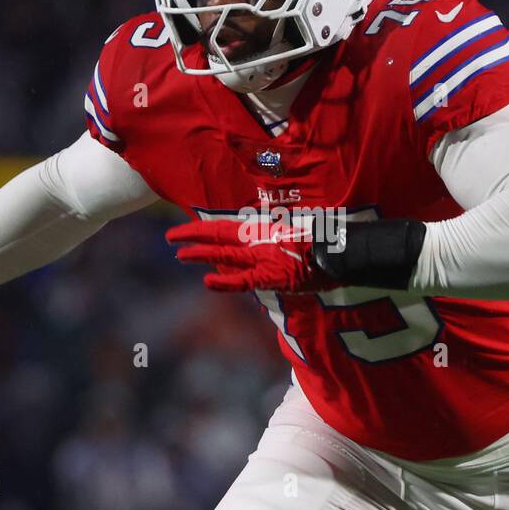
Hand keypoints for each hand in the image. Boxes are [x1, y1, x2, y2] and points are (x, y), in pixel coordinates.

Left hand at [166, 219, 342, 292]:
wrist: (339, 252)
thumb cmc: (321, 241)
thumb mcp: (293, 234)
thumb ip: (274, 240)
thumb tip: (261, 246)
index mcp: (262, 229)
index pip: (224, 227)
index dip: (201, 228)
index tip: (182, 229)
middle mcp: (258, 241)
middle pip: (219, 237)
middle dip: (193, 238)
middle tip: (170, 239)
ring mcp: (263, 258)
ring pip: (225, 255)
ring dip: (202, 255)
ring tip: (180, 255)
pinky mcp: (272, 277)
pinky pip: (244, 280)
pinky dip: (225, 282)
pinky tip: (207, 282)